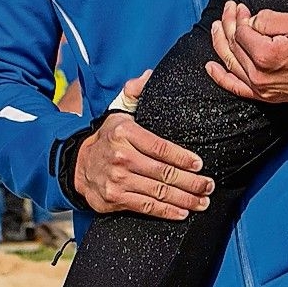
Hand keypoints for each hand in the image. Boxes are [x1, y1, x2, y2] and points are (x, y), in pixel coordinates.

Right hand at [74, 74, 210, 218]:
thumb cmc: (108, 137)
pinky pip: (145, 207)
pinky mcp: (114, 199)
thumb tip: (149, 76)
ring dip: (184, 199)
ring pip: (157, 192)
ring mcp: (117, 181)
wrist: (78, 165)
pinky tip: (182, 212)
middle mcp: (121, 157)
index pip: (161, 147)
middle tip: (209, 185)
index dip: (182, 157)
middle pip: (163, 172)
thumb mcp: (118, 110)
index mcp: (125, 132)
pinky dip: (166, 211)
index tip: (200, 164)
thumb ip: (135, 91)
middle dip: (191, 181)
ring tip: (202, 200)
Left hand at [206, 2, 287, 103]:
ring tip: (216, 26)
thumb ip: (269, 19)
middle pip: (234, 46)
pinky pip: (235, 87)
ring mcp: (259, 88)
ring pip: (231, 63)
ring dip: (220, 42)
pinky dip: (221, 77)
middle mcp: (258, 75)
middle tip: (229, 9)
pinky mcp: (263, 96)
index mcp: (266, 55)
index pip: (242, 32)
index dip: (240, 17)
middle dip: (228, 24)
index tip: (242, 6)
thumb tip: (251, 21)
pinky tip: (211, 67)